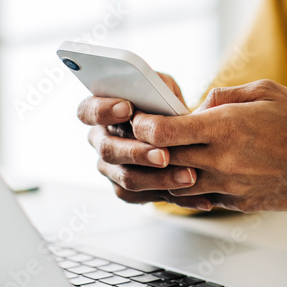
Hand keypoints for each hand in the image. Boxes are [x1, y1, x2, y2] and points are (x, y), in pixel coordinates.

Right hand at [77, 73, 214, 209]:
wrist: (182, 137)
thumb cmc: (167, 108)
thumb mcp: (166, 91)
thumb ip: (160, 89)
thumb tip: (162, 96)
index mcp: (101, 113)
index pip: (88, 111)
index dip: (103, 110)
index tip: (128, 109)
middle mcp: (101, 141)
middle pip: (109, 150)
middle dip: (138, 153)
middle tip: (164, 155)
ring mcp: (110, 168)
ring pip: (127, 178)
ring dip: (159, 179)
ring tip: (189, 177)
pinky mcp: (125, 190)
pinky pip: (143, 196)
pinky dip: (173, 195)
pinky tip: (199, 197)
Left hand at [123, 80, 286, 212]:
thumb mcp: (267, 91)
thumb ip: (224, 96)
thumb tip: (198, 105)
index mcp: (228, 128)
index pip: (164, 134)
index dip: (144, 125)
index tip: (142, 119)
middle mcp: (225, 161)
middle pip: (163, 161)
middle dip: (148, 149)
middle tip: (144, 138)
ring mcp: (232, 187)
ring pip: (179, 184)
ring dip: (169, 171)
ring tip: (170, 155)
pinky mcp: (242, 204)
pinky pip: (204, 197)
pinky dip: (194, 185)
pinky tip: (199, 171)